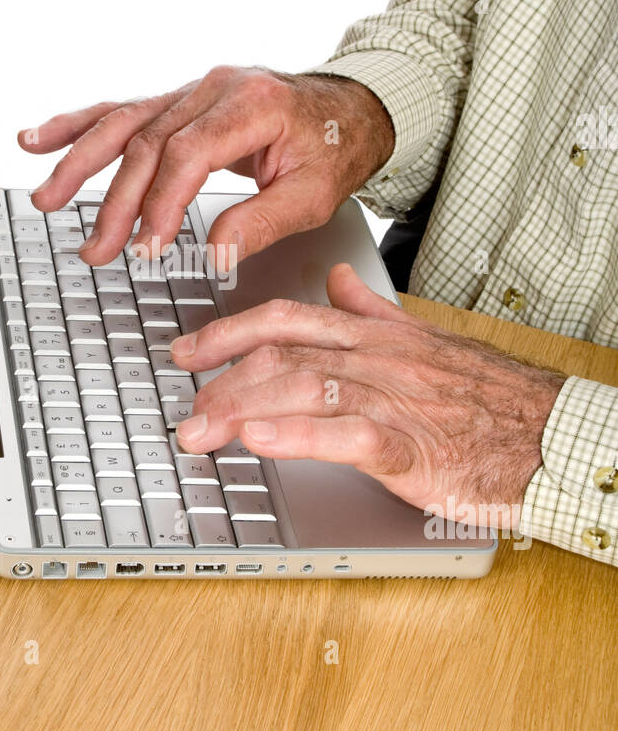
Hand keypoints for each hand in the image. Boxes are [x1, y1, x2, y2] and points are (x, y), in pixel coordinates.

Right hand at [18, 66, 393, 264]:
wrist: (349, 109)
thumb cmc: (333, 148)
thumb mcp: (313, 194)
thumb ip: (261, 222)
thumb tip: (213, 254)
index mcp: (253, 104)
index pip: (189, 154)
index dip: (162, 203)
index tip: (147, 247)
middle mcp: (214, 87)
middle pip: (148, 142)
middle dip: (116, 201)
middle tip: (97, 249)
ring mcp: (192, 91)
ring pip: (123, 123)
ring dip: (78, 162)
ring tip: (46, 198)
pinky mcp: (178, 102)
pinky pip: (122, 110)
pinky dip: (78, 126)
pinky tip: (39, 139)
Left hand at [172, 263, 564, 529]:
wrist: (550, 432)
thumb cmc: (490, 396)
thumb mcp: (427, 340)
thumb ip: (374, 312)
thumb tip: (338, 282)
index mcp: (375, 336)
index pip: (288, 319)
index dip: (228, 332)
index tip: (185, 352)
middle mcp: (377, 360)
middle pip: (282, 353)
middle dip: (221, 378)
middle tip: (180, 408)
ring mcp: (394, 401)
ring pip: (304, 388)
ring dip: (241, 409)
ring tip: (199, 430)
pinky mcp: (412, 448)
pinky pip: (347, 435)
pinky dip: (297, 435)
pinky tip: (259, 441)